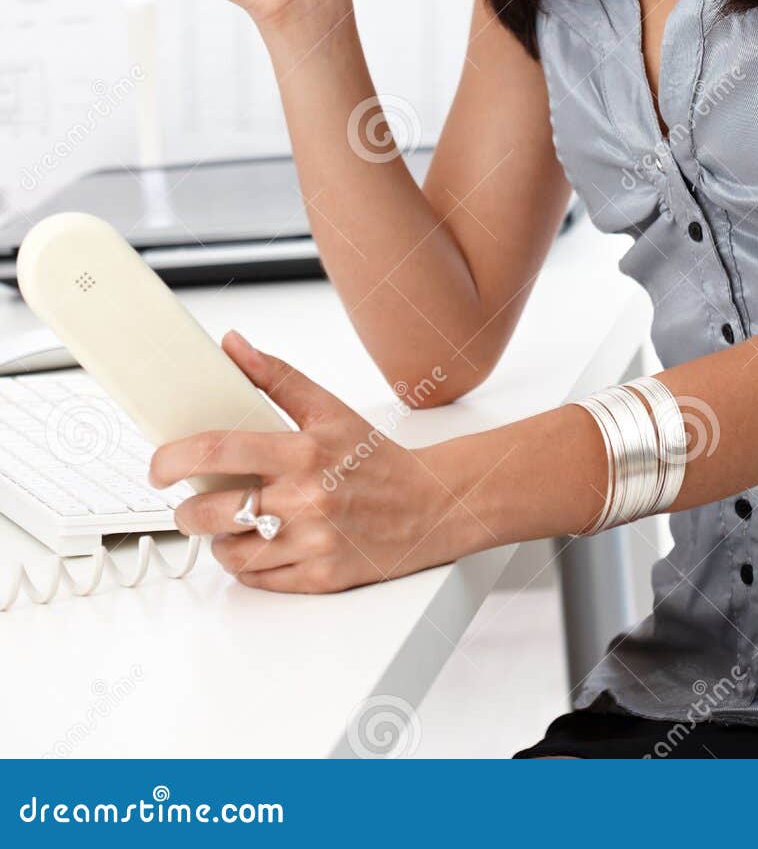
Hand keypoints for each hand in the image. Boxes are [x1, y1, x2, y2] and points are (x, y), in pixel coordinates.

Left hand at [148, 331, 470, 593]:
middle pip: (212, 512)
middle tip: (189, 501)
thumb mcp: (329, 408)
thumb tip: (232, 345)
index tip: (158, 465)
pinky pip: (257, 580)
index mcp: (304, 451)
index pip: (218, 450)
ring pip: (230, 551)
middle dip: (187, 510)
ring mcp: (312, 542)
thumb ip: (275, 377)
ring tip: (230, 522)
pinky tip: (256, 545)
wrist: (430, 505)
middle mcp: (306, 498)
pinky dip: (246, 564)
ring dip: (217, 539)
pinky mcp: (320, 578)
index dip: (174, 458)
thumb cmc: (376, 458)